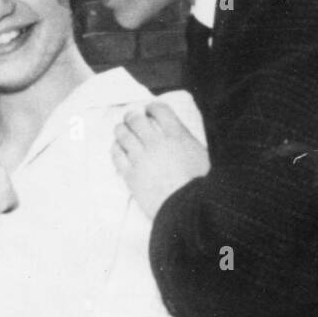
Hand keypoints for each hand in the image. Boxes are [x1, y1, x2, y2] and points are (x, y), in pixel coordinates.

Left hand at [112, 101, 210, 217]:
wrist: (187, 209)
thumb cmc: (200, 185)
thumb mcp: (202, 156)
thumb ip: (187, 141)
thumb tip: (180, 134)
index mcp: (177, 136)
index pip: (160, 110)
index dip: (152, 107)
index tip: (149, 110)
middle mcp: (157, 143)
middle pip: (136, 119)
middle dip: (132, 116)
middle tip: (131, 118)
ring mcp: (141, 159)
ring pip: (123, 134)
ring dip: (121, 129)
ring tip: (122, 130)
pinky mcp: (130, 175)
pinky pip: (116, 155)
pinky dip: (116, 148)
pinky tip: (118, 148)